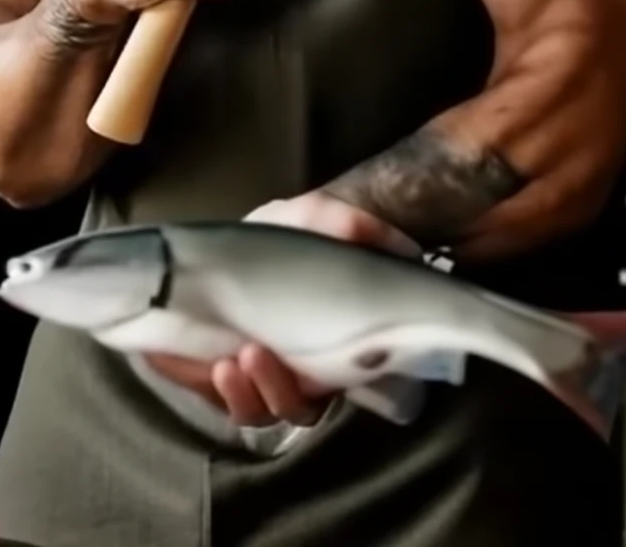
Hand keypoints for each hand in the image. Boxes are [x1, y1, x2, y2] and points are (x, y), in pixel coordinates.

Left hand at [145, 191, 420, 426]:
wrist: (233, 237)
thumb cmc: (285, 232)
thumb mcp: (317, 216)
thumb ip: (357, 228)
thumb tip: (408, 251)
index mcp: (335, 336)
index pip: (355, 375)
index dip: (352, 378)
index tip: (336, 362)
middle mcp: (303, 367)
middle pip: (303, 405)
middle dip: (281, 390)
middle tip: (259, 353)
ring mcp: (261, 376)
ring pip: (264, 410)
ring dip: (251, 394)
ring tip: (234, 361)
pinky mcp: (221, 378)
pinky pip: (225, 404)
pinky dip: (222, 394)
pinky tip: (217, 368)